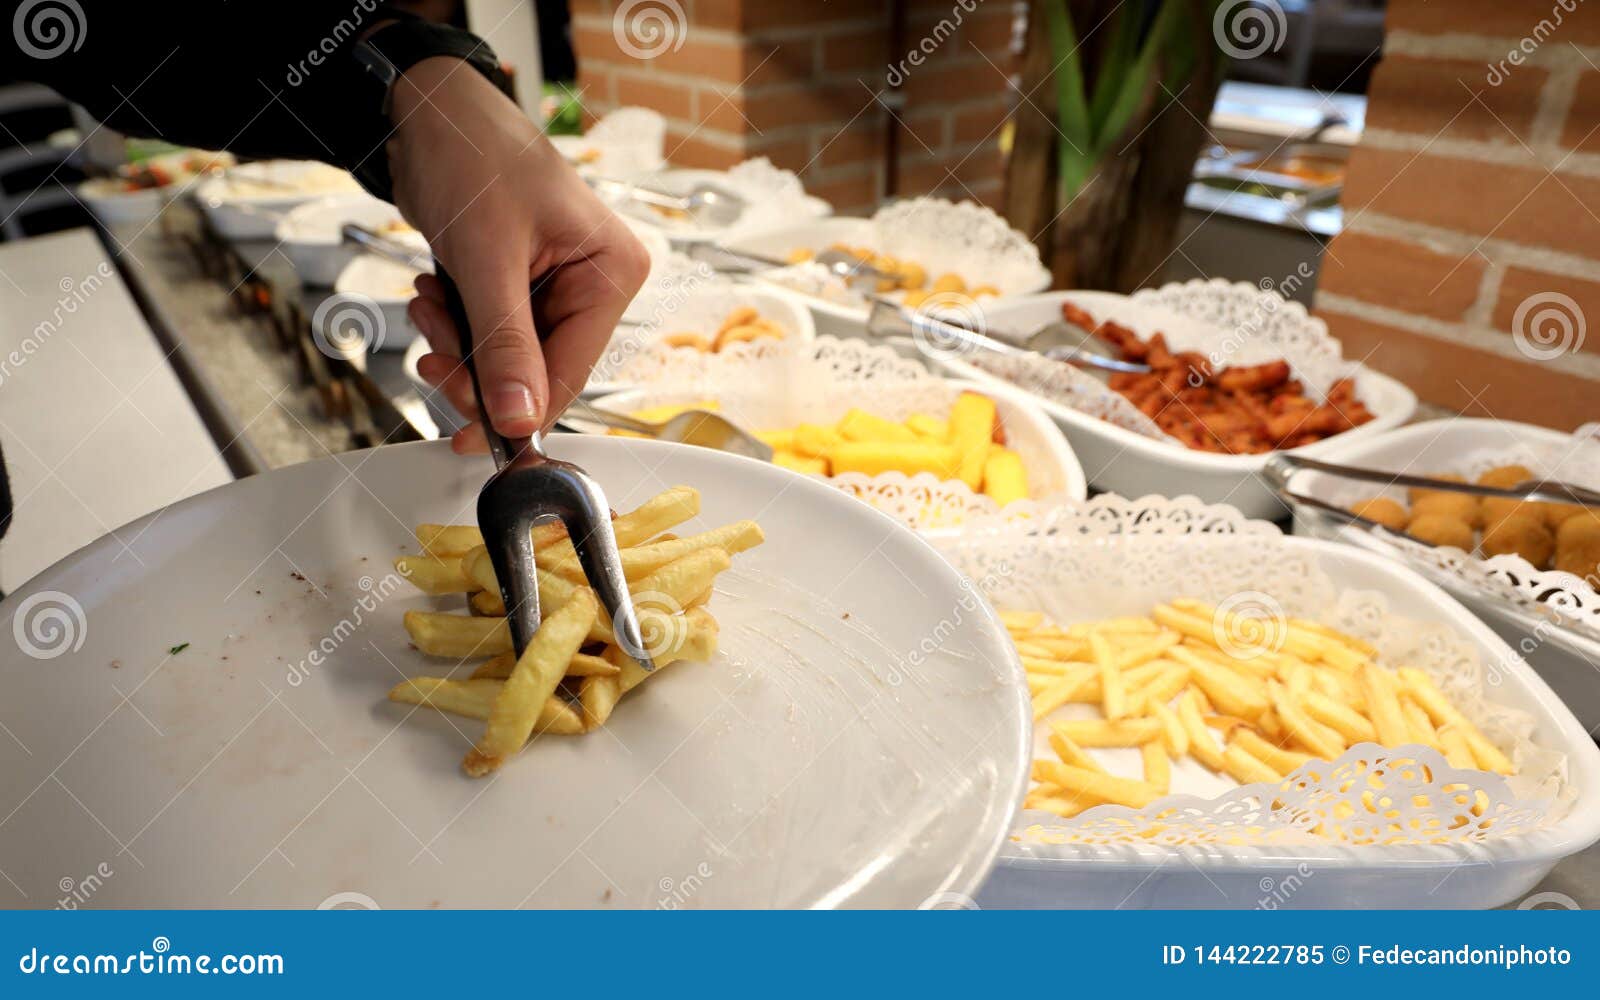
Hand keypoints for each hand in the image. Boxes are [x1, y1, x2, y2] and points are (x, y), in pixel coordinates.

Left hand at [388, 57, 649, 451]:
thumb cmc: (472, 154)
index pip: (572, 372)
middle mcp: (593, 285)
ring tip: (430, 305)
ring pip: (506, 360)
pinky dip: (455, 328)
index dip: (520, 409)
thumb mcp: (488, 257)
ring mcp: (556, 289)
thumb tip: (517, 417)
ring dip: (459, 346)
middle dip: (478, 369)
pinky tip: (434, 295)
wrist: (425, 112)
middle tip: (435, 357)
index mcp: (612, 273)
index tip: (474, 436)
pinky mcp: (519, 288)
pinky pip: (489, 337)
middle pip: (537, 373)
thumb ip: (504, 343)